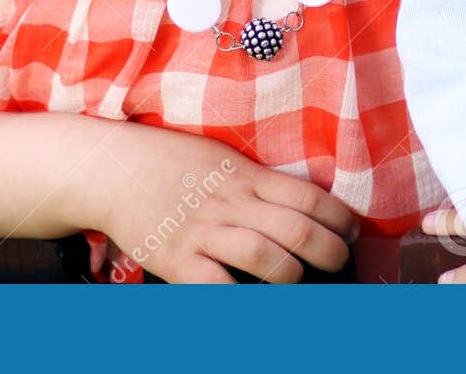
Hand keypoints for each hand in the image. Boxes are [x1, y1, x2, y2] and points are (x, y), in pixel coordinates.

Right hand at [96, 122, 359, 282]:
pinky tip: (255, 306)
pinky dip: (240, 302)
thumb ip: (258, 180)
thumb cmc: (171, 162)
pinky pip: (217, 288)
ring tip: (300, 283)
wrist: (113, 167)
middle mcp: (232, 202)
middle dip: (330, 251)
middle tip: (340, 261)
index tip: (352, 232)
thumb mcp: (222, 158)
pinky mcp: (177, 259)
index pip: (308, 196)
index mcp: (246, 176)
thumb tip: (301, 202)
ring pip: (265, 257)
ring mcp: (204, 231)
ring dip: (293, 276)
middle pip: (297, 229)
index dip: (339, 218)